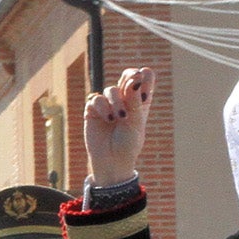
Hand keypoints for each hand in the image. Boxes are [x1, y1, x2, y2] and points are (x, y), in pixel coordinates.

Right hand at [81, 67, 151, 185]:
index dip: (144, 76)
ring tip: (119, 117)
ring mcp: (108, 105)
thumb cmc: (128, 144)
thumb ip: (134, 100)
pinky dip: (102, 107)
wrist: (112, 162)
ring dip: (116, 101)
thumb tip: (135, 76)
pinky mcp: (93, 111)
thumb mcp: (136, 122)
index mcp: (140, 102)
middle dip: (130, 77)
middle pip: (127, 77)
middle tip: (134, 79)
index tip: (145, 81)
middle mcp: (125, 101)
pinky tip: (108, 119)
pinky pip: (96, 99)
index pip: (144, 80)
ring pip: (111, 90)